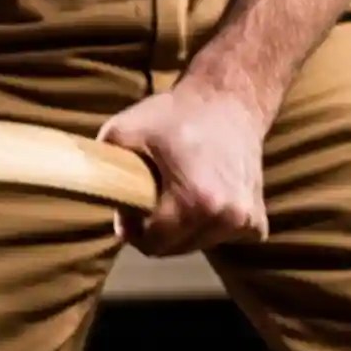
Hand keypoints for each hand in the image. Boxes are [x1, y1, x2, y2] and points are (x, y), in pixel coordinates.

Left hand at [98, 83, 268, 256]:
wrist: (230, 100)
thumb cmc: (176, 115)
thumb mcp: (123, 132)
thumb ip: (102, 168)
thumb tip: (93, 197)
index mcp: (196, 201)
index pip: (152, 244)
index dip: (133, 227)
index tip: (130, 205)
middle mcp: (228, 217)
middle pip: (173, 249)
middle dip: (156, 228)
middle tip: (152, 193)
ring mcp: (246, 221)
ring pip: (196, 245)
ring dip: (182, 227)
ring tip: (180, 187)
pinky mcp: (256, 222)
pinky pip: (220, 238)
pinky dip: (208, 225)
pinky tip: (205, 194)